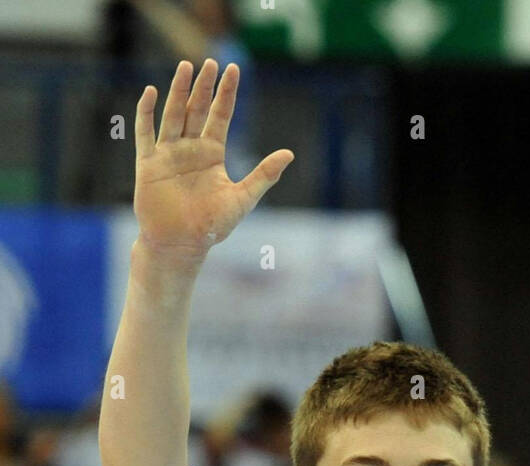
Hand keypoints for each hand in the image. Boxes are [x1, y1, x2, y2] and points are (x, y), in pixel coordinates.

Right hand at [133, 60, 293, 259]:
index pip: (221, 115)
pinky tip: (152, 93)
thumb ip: (264, 175)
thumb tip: (289, 154)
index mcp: (212, 154)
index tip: (233, 69)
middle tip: (211, 62)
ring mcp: (168, 154)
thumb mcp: (242, 199)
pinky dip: (147, 113)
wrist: (180, 246)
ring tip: (185, 67)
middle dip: (204, 86)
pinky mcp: (149, 164)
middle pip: (197, 109)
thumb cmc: (211, 226)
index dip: (227, 93)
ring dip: (178, 91)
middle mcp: (190, 148)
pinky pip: (146, 134)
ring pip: (173, 115)